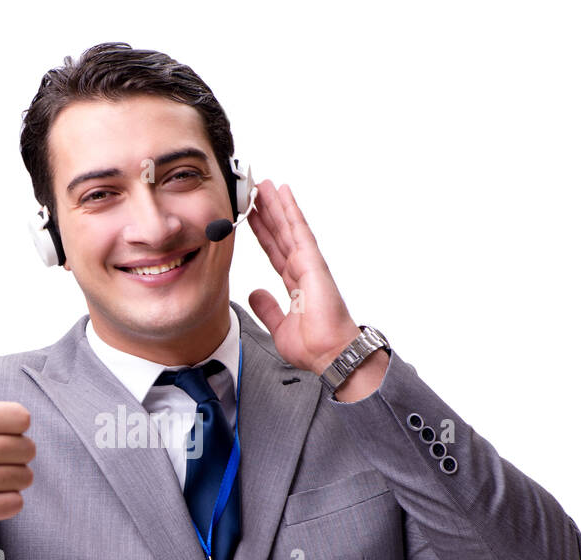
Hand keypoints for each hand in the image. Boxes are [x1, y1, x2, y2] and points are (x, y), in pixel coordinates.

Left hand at [246, 180, 363, 373]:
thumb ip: (267, 308)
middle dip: (268, 212)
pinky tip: (283, 194)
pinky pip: (299, 231)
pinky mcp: (313, 263)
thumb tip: (254, 293)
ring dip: (276, 204)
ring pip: (288, 227)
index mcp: (294, 284)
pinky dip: (291, 211)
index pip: (274, 252)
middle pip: (280, 234)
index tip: (252, 217)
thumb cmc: (313, 346)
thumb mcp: (279, 326)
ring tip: (265, 185)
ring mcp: (308, 264)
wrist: (328, 355)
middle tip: (256, 191)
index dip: (263, 233)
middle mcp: (302, 270)